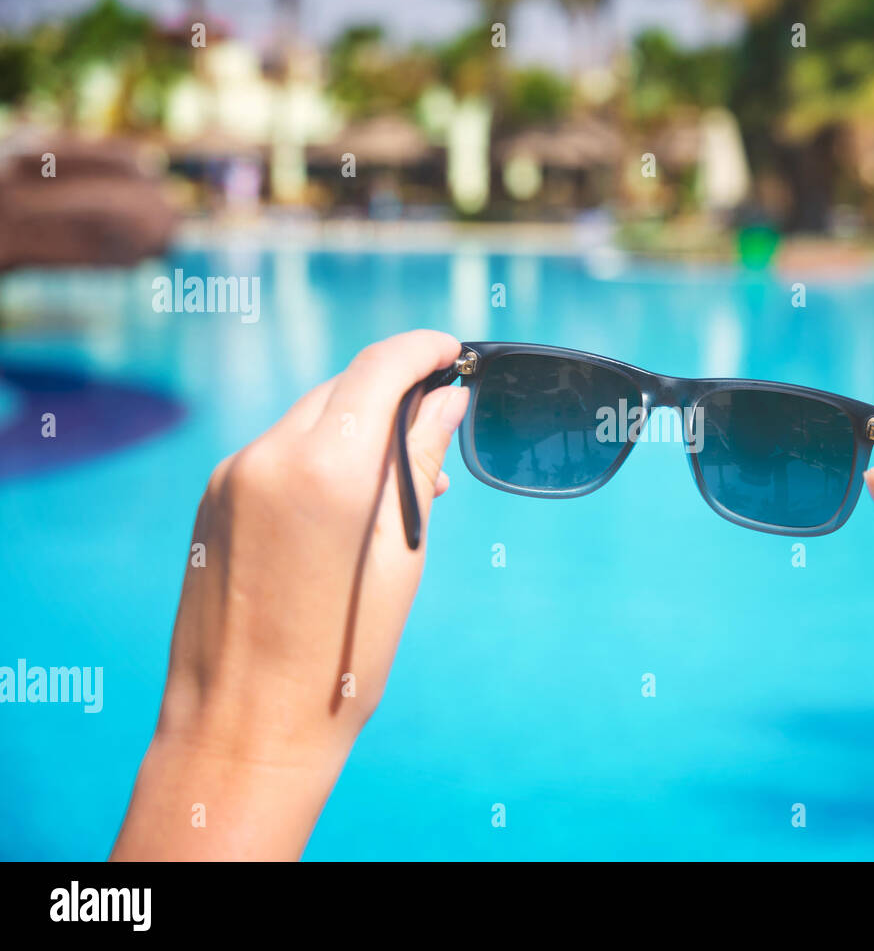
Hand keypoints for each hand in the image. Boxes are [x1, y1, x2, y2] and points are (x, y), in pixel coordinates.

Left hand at [112, 330, 468, 859]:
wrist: (244, 728)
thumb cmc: (340, 657)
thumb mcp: (401, 555)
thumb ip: (418, 463)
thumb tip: (445, 400)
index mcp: (324, 468)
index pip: (381, 367)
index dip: (425, 350)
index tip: (454, 354)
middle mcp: (268, 456)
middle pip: (345, 389)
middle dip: (396, 397)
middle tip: (440, 435)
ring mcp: (231, 477)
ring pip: (310, 419)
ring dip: (359, 432)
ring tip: (400, 490)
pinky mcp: (214, 502)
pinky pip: (279, 453)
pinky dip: (321, 459)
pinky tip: (347, 510)